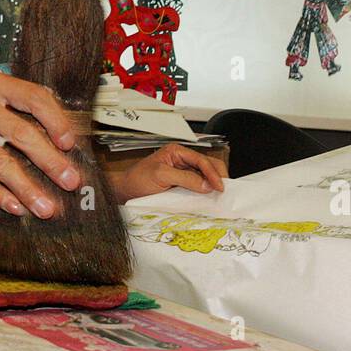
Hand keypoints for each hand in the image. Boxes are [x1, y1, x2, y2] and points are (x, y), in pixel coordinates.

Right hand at [0, 70, 79, 219]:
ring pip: (0, 162)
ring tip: (46, 207)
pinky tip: (16, 207)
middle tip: (70, 182)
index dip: (56, 121)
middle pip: (21, 133)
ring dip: (27, 188)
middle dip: (50, 161)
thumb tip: (62, 134)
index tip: (70, 144)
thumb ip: (19, 106)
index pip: (34, 97)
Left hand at [111, 144, 227, 202]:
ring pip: (204, 177)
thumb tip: (207, 185)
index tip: (220, 186)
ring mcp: (182, 173)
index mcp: (177, 152)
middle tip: (225, 191)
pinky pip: (197, 187)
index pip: (201, 160)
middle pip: (206, 166)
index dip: (212, 172)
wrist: (125, 191)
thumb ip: (185, 178)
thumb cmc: (138, 179)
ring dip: (212, 185)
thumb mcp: (161, 176)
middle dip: (217, 176)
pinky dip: (205, 192)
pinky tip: (209, 199)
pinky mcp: (181, 185)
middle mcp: (181, 160)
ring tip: (220, 196)